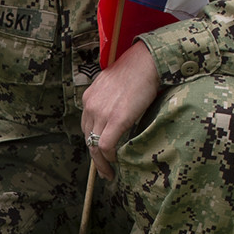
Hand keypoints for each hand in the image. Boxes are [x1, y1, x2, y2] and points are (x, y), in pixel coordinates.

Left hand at [80, 39, 160, 178]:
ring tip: (109, 172)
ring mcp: (101, 112)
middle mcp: (91, 105)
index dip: (93, 142)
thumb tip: (116, 113)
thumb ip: (109, 99)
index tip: (100, 153)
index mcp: (89, 97)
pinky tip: (116, 162)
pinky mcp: (116, 119)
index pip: (86, 126)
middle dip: (95, 157)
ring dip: (101, 162)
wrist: (147, 61)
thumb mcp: (114, 84)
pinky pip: (105, 145)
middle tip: (104, 170)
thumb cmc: (136, 70)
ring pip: (94, 145)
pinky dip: (109, 157)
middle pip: (87, 138)